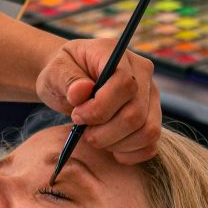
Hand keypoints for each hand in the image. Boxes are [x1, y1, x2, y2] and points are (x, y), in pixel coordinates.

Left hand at [34, 38, 161, 164]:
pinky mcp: (153, 117)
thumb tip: (81, 91)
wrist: (68, 83)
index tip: (77, 116)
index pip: (125, 83)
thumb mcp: (55, 72)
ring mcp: (151, 96)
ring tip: (94, 137)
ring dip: (116, 144)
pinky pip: (152, 143)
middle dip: (104, 132)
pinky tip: (110, 147)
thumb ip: (67, 79)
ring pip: (148, 131)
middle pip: (136, 113)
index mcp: (117, 54)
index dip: (100, 107)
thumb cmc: (61, 74)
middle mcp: (142, 73)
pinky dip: (130, 153)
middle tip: (82, 131)